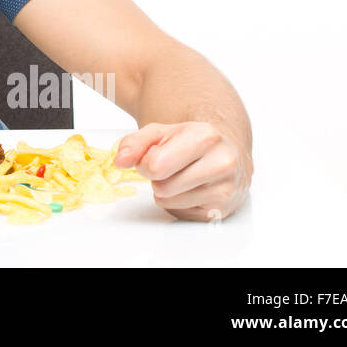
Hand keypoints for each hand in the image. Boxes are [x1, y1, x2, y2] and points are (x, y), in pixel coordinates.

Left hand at [113, 121, 251, 221]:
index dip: (145, 163)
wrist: (227, 153)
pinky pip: (180, 214)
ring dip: (167, 192)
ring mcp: (225, 190)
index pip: (155, 165)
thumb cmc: (190, 141)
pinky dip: (179, 203)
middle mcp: (221, 163)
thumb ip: (134, 143)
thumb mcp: (160, 132)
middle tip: (171, 167)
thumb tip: (120, 161)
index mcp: (205, 137)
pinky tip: (192, 188)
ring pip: (169, 202)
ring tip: (183, 176)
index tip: (155, 156)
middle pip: (162, 186)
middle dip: (157, 178)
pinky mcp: (223, 211)